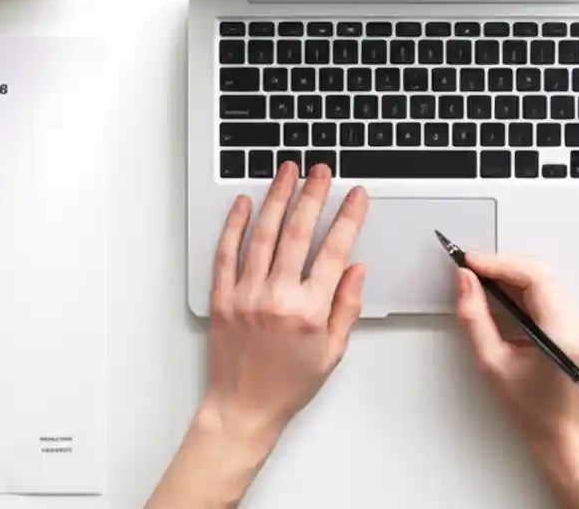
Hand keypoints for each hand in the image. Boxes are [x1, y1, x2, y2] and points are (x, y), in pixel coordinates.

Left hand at [148, 162, 368, 507]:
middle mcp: (277, 298)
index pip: (334, 251)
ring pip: (263, 234)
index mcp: (310, 311)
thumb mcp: (333, 351)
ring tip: (287, 171)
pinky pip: (227, 252)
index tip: (356, 196)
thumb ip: (347, 306)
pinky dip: (234, 224)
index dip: (348, 218)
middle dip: (313, 194)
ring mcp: (246, 295)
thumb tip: (356, 267)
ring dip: (277, 197)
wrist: (243, 407)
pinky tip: (243, 202)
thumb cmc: (289, 384)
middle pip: (298, 233)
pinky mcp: (221, 297)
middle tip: (321, 170)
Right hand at [454, 254, 578, 448]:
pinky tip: (503, 291)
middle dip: (502, 265)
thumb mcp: (492, 364)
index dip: (498, 263)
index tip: (469, 261)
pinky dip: (523, 284)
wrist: (564, 431)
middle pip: (541, 273)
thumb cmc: (532, 408)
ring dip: (512, 273)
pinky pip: (551, 290)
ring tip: (482, 278)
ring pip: (546, 278)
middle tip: (470, 268)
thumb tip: (465, 282)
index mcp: (562, 333)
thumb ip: (475, 318)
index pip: (533, 278)